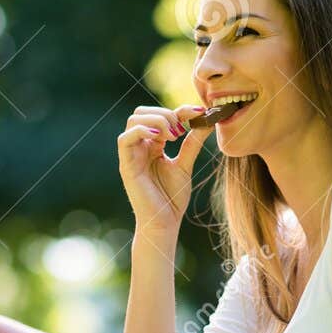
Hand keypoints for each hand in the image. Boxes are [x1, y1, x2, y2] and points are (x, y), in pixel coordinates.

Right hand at [117, 104, 210, 233]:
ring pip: (133, 120)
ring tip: (173, 135)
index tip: (200, 112)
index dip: (180, 110)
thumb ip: (192, 143)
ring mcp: (132, 155)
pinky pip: (125, 139)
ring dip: (156, 120)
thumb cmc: (172, 198)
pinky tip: (159, 137)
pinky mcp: (126, 165)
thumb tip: (206, 121)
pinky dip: (141, 131)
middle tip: (182, 129)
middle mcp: (140, 147)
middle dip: (165, 114)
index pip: (162, 117)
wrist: (164, 222)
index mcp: (153, 145)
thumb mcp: (185, 165)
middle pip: (143, 112)